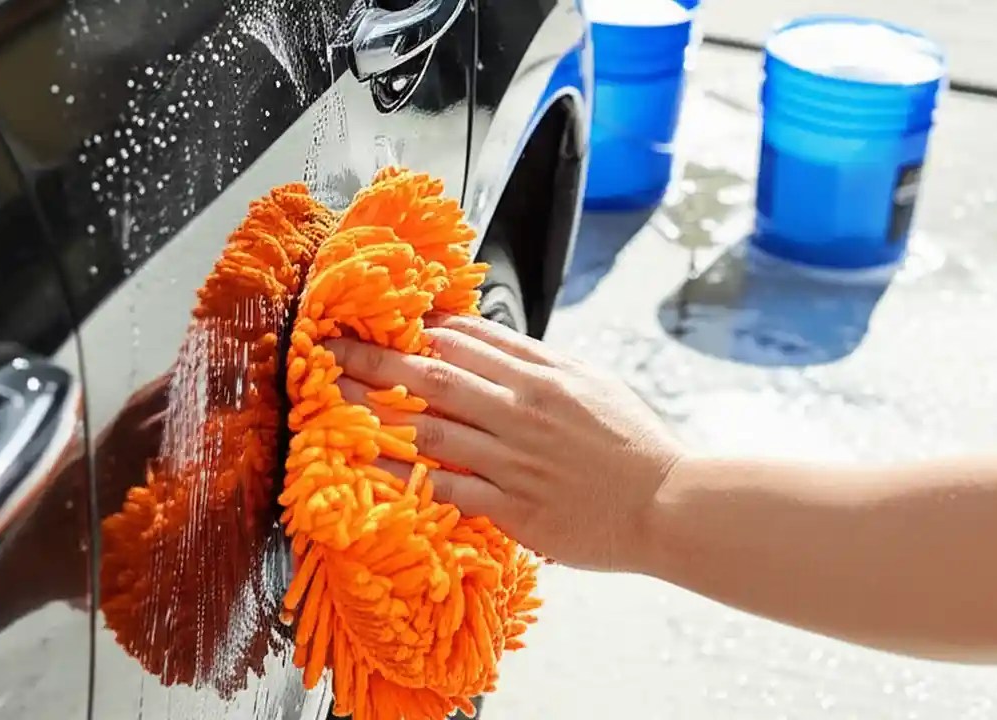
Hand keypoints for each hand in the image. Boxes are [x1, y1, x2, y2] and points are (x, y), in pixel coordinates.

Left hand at [324, 315, 684, 571]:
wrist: (666, 504)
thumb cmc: (631, 443)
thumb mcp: (591, 380)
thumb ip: (535, 359)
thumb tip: (481, 334)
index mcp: (542, 375)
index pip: (465, 340)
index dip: (414, 331)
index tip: (377, 325)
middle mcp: (522, 410)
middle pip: (433, 375)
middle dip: (376, 359)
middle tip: (329, 350)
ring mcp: (514, 459)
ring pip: (429, 428)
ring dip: (375, 414)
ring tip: (334, 403)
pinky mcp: (512, 506)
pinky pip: (445, 487)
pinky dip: (405, 476)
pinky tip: (369, 468)